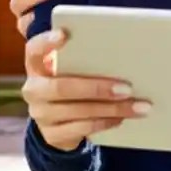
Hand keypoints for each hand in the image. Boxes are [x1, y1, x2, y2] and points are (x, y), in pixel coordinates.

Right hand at [22, 25, 148, 150]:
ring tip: (137, 106)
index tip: (65, 35)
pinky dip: (105, 122)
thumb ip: (82, 59)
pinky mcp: (52, 135)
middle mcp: (33, 89)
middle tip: (127, 88)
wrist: (56, 120)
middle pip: (61, 87)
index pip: (34, 49)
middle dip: (96, 88)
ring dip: (111, 109)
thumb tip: (120, 53)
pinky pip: (81, 129)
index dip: (47, 42)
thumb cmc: (69, 82)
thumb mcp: (69, 68)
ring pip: (77, 111)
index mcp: (36, 64)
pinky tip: (122, 118)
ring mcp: (40, 114)